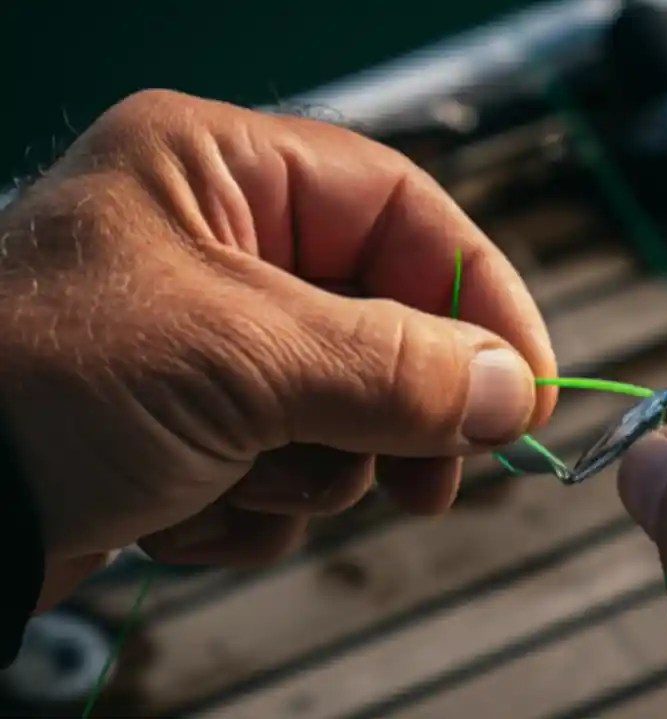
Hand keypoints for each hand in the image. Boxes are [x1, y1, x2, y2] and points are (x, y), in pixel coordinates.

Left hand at [0, 91, 556, 607]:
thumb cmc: (52, 387)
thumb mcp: (244, 360)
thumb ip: (397, 368)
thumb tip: (518, 390)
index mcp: (220, 170)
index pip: (399, 211)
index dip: (478, 296)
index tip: (529, 387)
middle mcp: (217, 242)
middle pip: (382, 318)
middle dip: (396, 412)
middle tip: (432, 483)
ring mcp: (205, 340)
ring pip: (343, 407)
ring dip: (312, 470)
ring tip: (245, 488)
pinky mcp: (189, 423)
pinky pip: (286, 464)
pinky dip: (257, 506)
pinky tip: (187, 514)